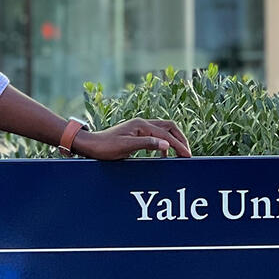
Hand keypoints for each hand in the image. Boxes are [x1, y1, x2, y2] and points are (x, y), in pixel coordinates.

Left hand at [71, 118, 190, 159]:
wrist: (91, 145)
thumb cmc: (106, 147)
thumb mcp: (126, 147)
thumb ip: (147, 145)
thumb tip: (167, 144)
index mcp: (141, 125)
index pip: (166, 135)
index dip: (178, 145)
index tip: (187, 155)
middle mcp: (142, 123)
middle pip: (169, 127)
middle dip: (180, 139)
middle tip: (187, 153)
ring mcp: (139, 127)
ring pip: (163, 130)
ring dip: (173, 140)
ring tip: (178, 154)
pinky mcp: (136, 133)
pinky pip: (155, 135)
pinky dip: (163, 143)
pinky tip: (162, 155)